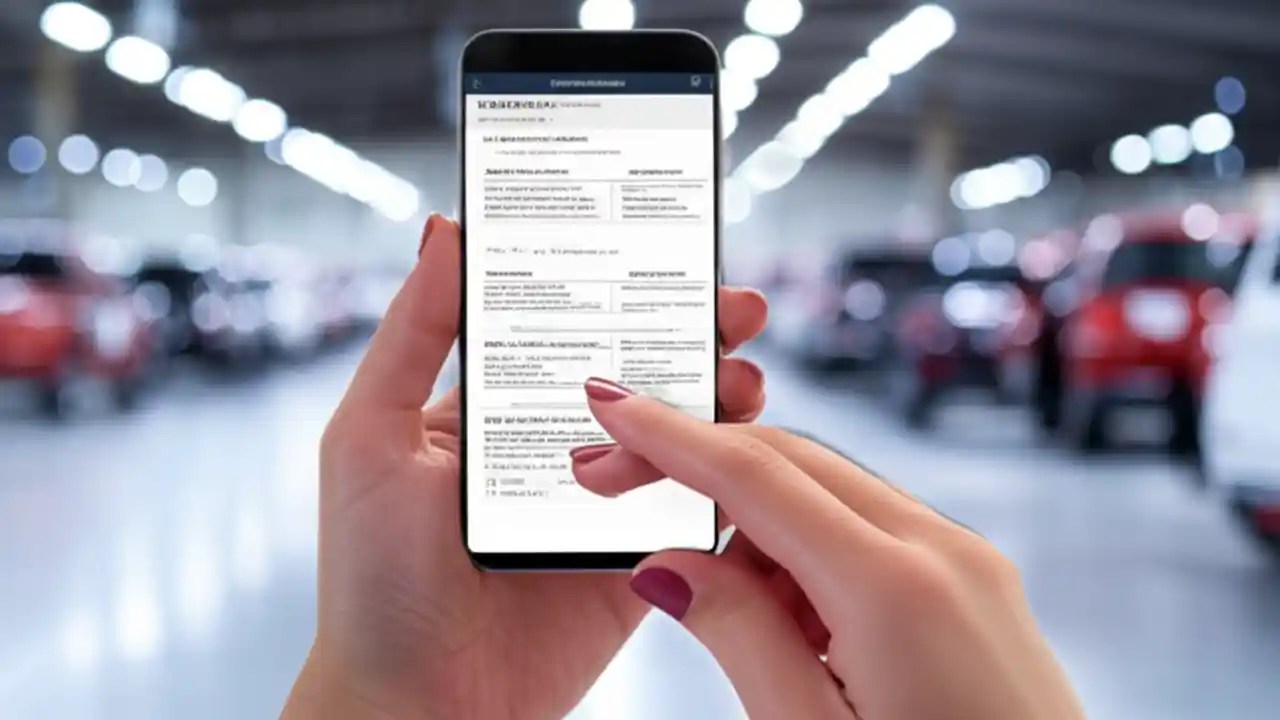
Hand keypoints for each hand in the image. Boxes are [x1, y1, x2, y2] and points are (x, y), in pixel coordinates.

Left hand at [282, 216, 767, 718]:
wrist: (413, 704)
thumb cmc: (370, 575)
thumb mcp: (367, 435)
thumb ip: (412, 334)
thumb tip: (443, 229)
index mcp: (496, 408)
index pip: (568, 327)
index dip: (620, 285)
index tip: (665, 250)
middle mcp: (554, 446)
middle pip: (638, 372)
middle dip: (692, 332)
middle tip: (735, 308)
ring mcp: (600, 503)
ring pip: (677, 433)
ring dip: (719, 398)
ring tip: (742, 380)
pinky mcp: (635, 559)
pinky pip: (692, 507)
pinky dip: (727, 473)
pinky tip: (746, 448)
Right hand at [571, 380, 1083, 719]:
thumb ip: (739, 636)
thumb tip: (669, 562)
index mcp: (895, 588)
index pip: (755, 476)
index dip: (670, 436)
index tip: (611, 406)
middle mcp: (943, 551)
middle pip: (793, 463)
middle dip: (702, 465)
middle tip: (620, 489)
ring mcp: (970, 564)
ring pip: (831, 495)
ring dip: (759, 526)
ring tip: (735, 621)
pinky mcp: (978, 585)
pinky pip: (872, 532)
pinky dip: (812, 554)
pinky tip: (797, 627)